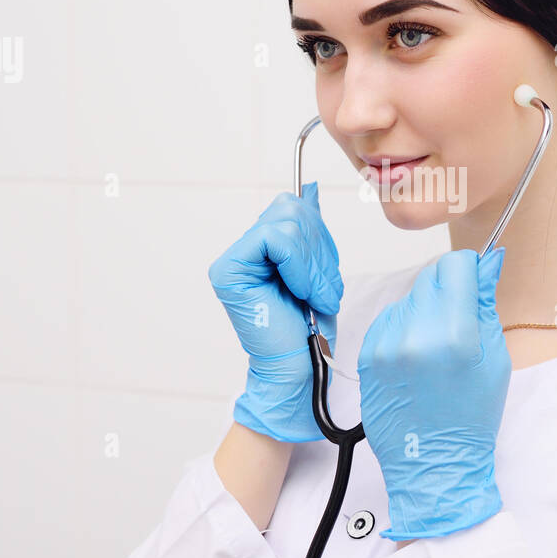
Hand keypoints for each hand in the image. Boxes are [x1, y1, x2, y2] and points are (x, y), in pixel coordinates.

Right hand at [208, 181, 342, 442]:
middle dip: (320, 250)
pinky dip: (300, 266)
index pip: (293, 207)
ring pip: (287, 224)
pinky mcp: (229, 270)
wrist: (298, 369)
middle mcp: (243, 250)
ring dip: (314, 265)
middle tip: (324, 291)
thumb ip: (308, 230)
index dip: (320, 235)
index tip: (327, 275)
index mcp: (262, 247)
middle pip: (290, 210)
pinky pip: (277, 240)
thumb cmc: (308, 328)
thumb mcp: (318, 269)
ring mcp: (233, 259)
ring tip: (315, 297)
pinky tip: (301, 294)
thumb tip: (310, 189)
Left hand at [357, 248, 510, 539]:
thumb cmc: (471, 416)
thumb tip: (488, 260)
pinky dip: (403, 329)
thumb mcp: (495, 359)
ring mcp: (385, 344)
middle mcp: (415, 333)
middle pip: (430, 277)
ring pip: (408, 298)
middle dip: (447, 291)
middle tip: (457, 325)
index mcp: (455, 334)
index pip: (455, 266)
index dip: (469, 272)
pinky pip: (388, 320)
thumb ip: (486, 303)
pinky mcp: (366, 355)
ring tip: (434, 349)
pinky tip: (415, 358)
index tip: (473, 285)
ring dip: (424, 311)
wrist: (434, 463)